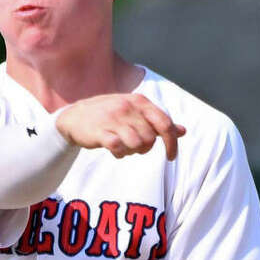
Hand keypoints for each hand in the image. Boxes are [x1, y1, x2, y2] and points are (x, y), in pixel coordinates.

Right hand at [55, 94, 183, 160]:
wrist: (76, 116)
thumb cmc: (111, 115)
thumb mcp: (136, 112)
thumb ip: (159, 121)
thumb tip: (183, 131)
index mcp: (140, 101)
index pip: (165, 124)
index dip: (172, 143)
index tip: (171, 157)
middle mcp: (128, 108)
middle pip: (150, 138)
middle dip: (145, 147)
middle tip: (134, 145)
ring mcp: (114, 119)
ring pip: (137, 144)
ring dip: (132, 151)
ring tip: (123, 147)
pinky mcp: (100, 132)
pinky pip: (118, 148)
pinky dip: (119, 154)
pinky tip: (114, 150)